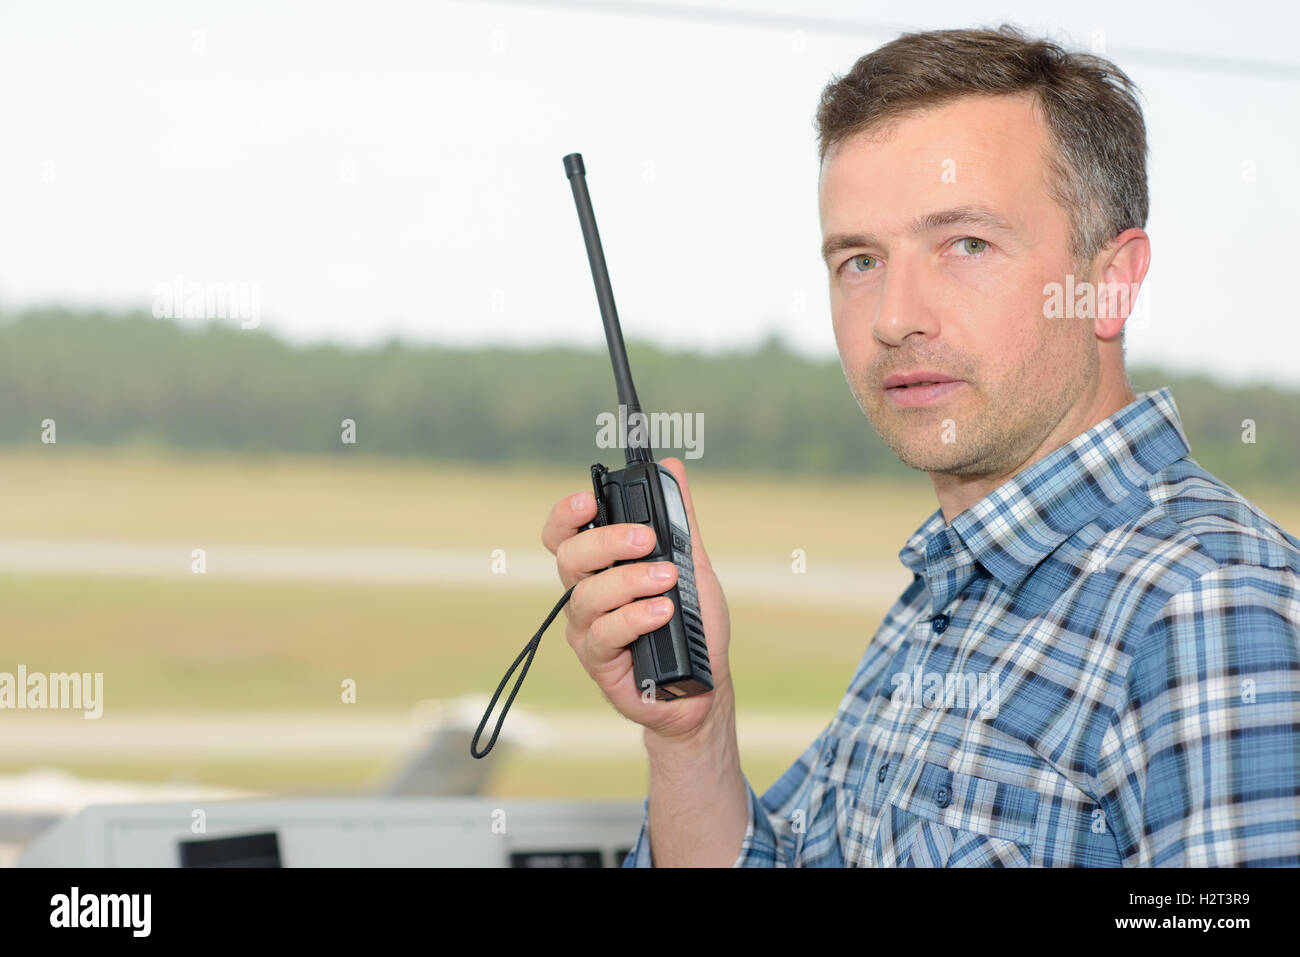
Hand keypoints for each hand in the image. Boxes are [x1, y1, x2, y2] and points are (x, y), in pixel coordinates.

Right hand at [540, 457, 732, 739]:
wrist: (704, 684)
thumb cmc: (691, 624)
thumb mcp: (691, 565)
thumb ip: (680, 520)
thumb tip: (674, 467)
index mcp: (600, 567)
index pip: (565, 533)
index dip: (567, 514)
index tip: (589, 500)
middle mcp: (585, 594)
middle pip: (569, 557)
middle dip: (607, 542)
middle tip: (646, 539)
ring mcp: (588, 628)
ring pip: (587, 596)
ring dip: (629, 581)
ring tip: (667, 581)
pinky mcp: (599, 661)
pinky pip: (604, 633)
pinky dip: (634, 618)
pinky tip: (662, 612)